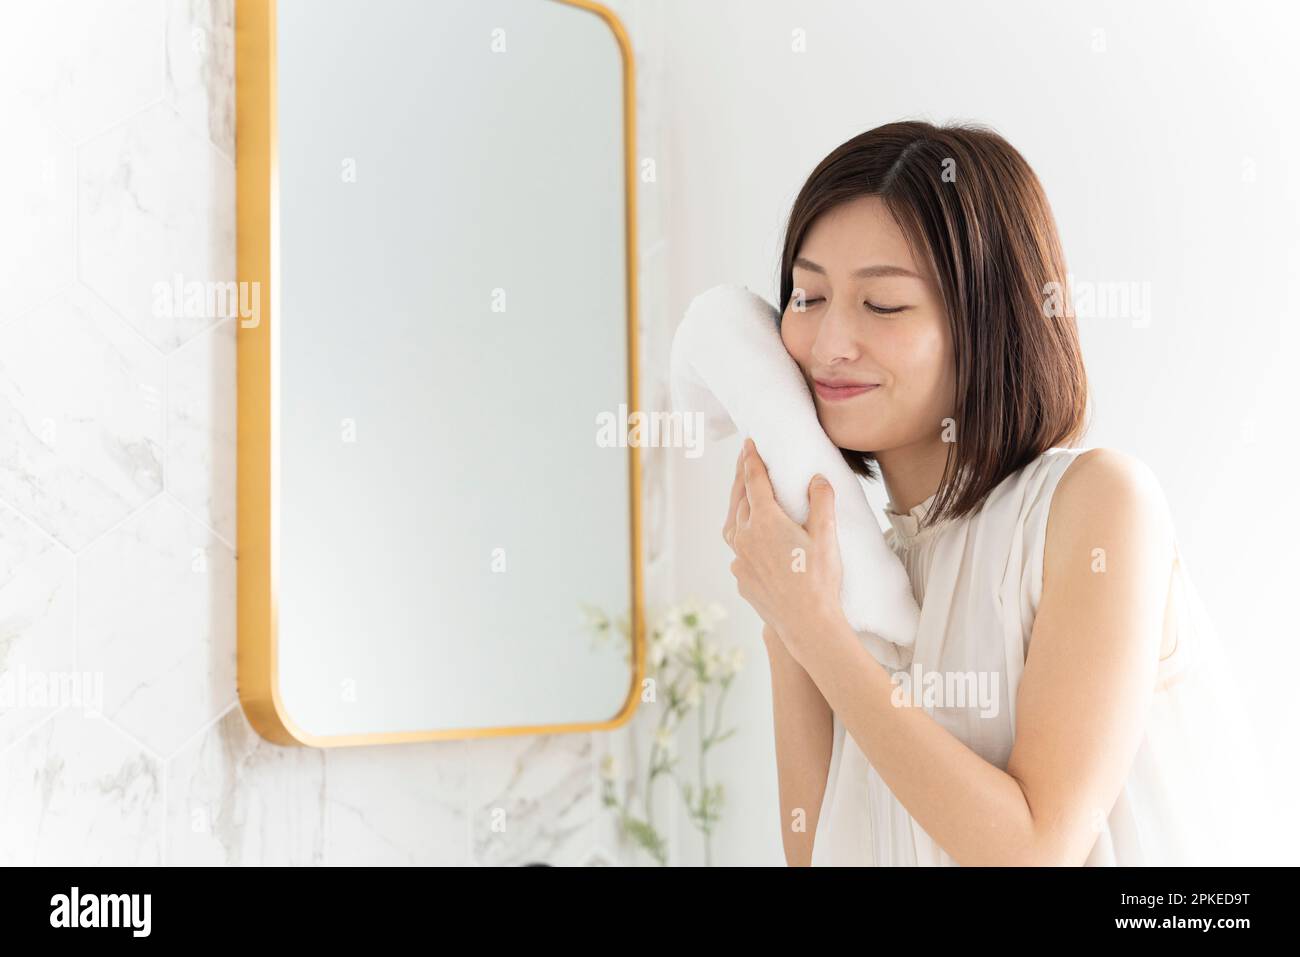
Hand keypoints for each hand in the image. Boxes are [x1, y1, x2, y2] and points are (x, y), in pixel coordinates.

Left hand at [723, 437, 844, 650]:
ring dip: (739, 506)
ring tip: (745, 495)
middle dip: (742, 477)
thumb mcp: (826, 536)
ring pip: (733, 524)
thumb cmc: (820, 580)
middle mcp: (744, 537)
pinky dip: (743, 537)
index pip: (754, 481)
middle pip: (739, 499)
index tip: (749, 444)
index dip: (751, 460)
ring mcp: (739, 560)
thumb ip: (821, 502)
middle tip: (745, 460)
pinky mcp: (741, 578)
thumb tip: (816, 479)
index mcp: (764, 521)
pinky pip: (738, 550)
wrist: (807, 625)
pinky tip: (753, 538)